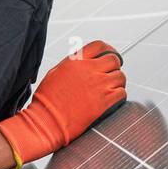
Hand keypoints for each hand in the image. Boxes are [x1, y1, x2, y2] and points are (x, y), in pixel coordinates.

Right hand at [0, 40, 125, 168]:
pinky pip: (122, 93)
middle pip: (113, 60)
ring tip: (111, 89)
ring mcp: (98, 85)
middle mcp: (89, 70)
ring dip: (117, 83)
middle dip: (114, 67)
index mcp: (76, 61)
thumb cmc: (47, 100)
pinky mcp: (104, 102)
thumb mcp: (55, 73)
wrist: (46, 122)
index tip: (110, 56)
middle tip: (111, 75)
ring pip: (120, 77)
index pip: (99, 46)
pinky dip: (119, 95)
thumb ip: (72, 64)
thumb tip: (84, 62)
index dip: (108, 50)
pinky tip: (112, 100)